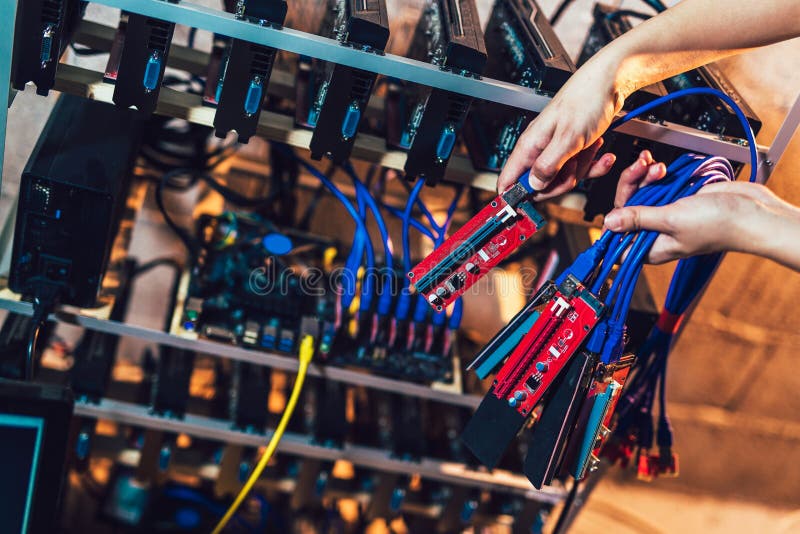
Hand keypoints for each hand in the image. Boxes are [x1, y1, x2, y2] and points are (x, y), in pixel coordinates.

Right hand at [497, 58, 623, 196]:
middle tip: (573, 168)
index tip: (530, 205)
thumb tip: (533, 185)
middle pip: (540, 185)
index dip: (516, 196)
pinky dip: (593, 164)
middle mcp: (539, 148)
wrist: (610, 81)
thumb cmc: (587, 99)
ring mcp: (556, 149)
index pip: (509, 180)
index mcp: (530, 145)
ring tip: (589, 149)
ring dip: (581, 169)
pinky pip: (579, 167)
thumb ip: (548, 165)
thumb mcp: (569, 138)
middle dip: (561, 182)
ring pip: (563, 177)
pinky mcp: (572, 148)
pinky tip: (602, 154)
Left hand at [604, 179, 781, 263]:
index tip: (614, 200)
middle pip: (626, 209)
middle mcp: (654, 234)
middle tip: (640, 168)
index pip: (618, 238)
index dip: (612, 220)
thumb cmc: (719, 225)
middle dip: (630, 186)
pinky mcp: (675, 199)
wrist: (751, 210)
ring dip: (644, 176)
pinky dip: (654, 175)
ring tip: (656, 167)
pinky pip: (654, 186)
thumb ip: (639, 218)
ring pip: (639, 194)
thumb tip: (609, 223)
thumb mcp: (672, 219)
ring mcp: (665, 215)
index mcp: (650, 248)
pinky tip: (661, 167)